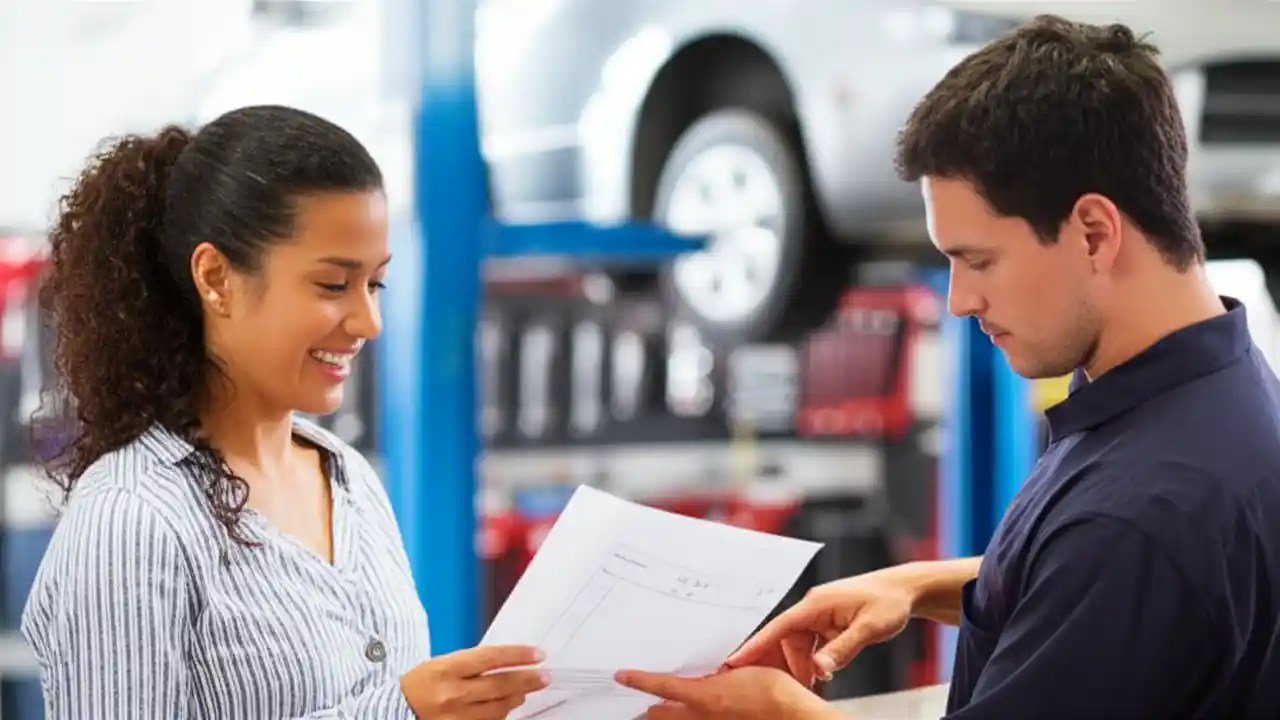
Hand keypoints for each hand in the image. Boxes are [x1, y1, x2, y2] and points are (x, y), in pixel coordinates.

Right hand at [399, 644, 548, 718]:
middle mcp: (453, 693)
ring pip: (499, 708)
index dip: (518, 655)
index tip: (538, 655)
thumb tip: (509, 663)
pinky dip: (500, 715)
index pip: (491, 658)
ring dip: (516, 698)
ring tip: (523, 691)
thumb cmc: (422, 682)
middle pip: (501, 685)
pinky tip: (504, 707)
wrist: (397, 709)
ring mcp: (457, 717)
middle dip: (528, 680)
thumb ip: (474, 664)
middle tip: (544, 676)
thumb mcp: (445, 663)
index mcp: (448, 669)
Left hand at [615, 666, 841, 719]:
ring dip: (668, 715)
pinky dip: (691, 718)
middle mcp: (701, 717)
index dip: (638, 680)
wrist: (793, 715)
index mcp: (703, 696)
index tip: (622, 676)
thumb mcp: (743, 670)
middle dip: (648, 707)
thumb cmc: (774, 692)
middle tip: (641, 699)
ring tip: (661, 708)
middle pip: (659, 715)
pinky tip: (698, 712)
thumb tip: (711, 669)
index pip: (660, 687)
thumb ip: (721, 672)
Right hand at [726, 565, 918, 684]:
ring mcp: (819, 616)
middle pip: (785, 642)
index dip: (754, 645)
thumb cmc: (889, 602)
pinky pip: (810, 645)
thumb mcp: (869, 628)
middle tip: (782, 689)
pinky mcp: (827, 623)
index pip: (778, 627)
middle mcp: (812, 608)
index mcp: (816, 604)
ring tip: (812, 687)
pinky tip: (821, 677)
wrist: (906, 589)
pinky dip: (812, 662)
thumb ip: (842, 649)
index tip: (733, 661)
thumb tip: (818, 669)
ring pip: (798, 646)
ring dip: (802, 667)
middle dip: (783, 666)